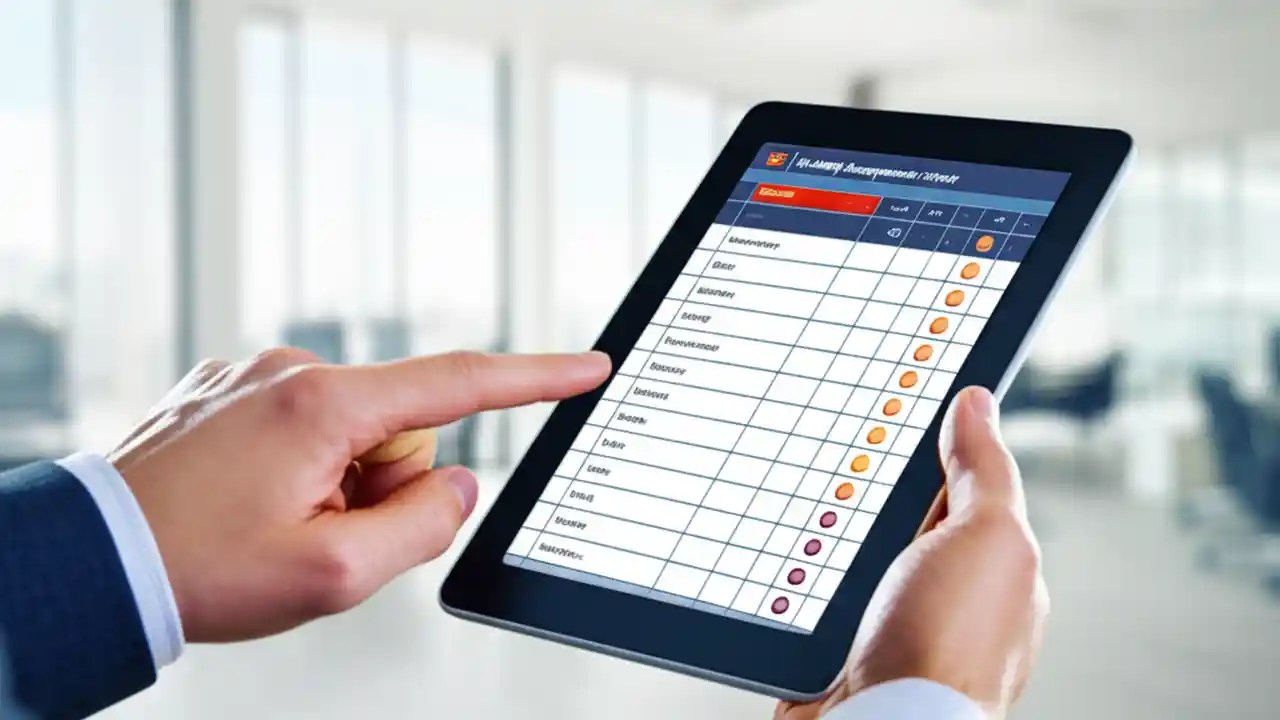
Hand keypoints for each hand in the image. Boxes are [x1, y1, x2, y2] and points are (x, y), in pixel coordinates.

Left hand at [109, 348, 610, 642]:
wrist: (91, 562)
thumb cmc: (198, 569)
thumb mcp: (331, 575)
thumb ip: (422, 526)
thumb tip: (457, 485)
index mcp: (325, 404)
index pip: (460, 383)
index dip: (536, 379)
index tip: (589, 367)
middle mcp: (290, 370)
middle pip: (401, 430)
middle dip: (383, 484)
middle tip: (318, 532)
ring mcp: (254, 377)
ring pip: (351, 431)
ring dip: (336, 479)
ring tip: (271, 520)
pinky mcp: (227, 390)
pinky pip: (303, 425)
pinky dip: (297, 466)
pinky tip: (247, 501)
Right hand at [778, 387, 1048, 719]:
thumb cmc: (948, 651)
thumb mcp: (987, 537)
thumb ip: (985, 471)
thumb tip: (978, 404)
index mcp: (990, 572)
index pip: (961, 488)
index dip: (933, 447)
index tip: (894, 405)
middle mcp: (944, 601)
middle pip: (899, 516)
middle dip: (869, 493)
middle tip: (837, 462)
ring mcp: (890, 627)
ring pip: (851, 555)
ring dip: (828, 540)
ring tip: (808, 520)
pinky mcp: (840, 649)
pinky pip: (812, 595)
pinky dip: (797, 580)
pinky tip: (788, 568)